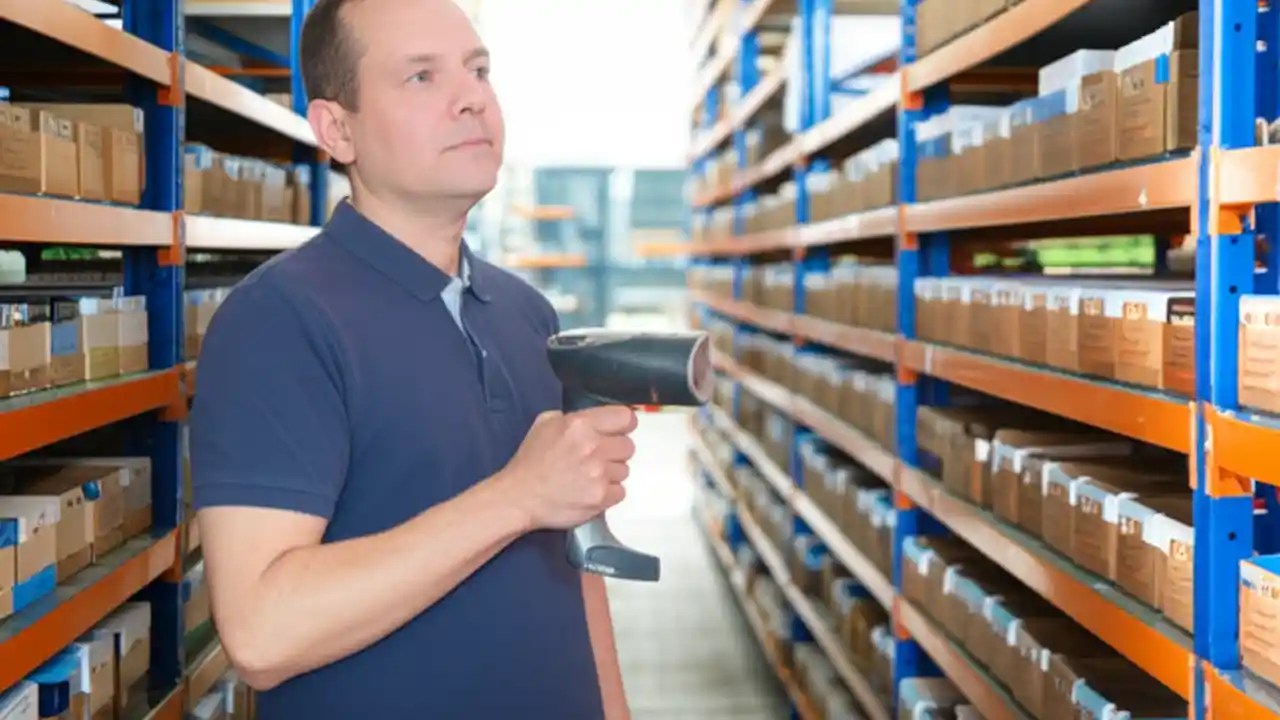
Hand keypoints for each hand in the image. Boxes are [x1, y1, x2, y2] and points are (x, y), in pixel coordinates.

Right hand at [499, 406, 637, 530]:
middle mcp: (593, 446)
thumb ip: (573, 417)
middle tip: (597, 458)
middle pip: (628, 446)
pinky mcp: (601, 497)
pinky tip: (590, 491)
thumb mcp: (545, 424)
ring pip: (624, 470)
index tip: (618, 432)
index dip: (623, 425)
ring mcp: (599, 474)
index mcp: (580, 424)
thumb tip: (597, 418)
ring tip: (589, 477)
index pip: (625, 417)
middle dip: (615, 451)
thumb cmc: (530, 462)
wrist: (518, 498)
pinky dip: (608, 493)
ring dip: (611, 473)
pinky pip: (620, 492)